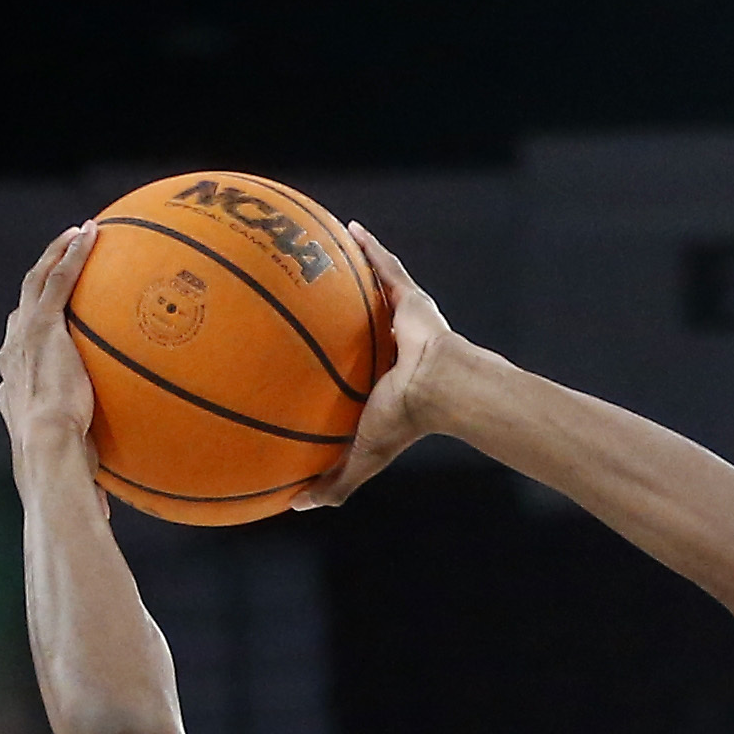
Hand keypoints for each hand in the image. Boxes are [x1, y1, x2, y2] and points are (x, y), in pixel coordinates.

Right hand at [0, 224, 100, 470]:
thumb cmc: (60, 474)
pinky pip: (57, 279)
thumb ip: (85, 478)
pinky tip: (89, 234)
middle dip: (38, 286)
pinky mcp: (42, 325)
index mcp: (14, 390)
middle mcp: (12, 357)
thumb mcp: (72, 472)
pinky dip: (70, 254)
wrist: (48, 453)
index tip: (46, 330)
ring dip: (55, 256)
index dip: (29, 339)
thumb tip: (104, 515)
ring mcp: (24, 337)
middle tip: (58, 268)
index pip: (20, 356)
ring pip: (35, 283)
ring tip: (77, 235)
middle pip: (22, 312)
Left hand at [292, 224, 448, 509]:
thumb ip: (333, 481)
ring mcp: (400, 321)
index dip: (330, 365)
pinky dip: (368, 248)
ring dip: (351, 273)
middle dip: (337, 313)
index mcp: (377, 382)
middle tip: (307, 301)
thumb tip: (295, 505)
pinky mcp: (410, 297)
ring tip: (320, 252)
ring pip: (370, 292)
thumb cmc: (403, 422)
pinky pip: (385, 266)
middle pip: (357, 325)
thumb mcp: (361, 455)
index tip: (305, 359)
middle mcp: (387, 349)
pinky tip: (348, 228)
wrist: (438, 388)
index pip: (350, 370)